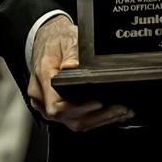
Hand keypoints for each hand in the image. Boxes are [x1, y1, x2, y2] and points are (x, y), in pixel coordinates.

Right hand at [28, 16, 133, 130]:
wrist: (47, 40)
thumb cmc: (56, 40)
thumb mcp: (67, 40)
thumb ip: (72, 54)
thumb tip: (75, 67)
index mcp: (43, 76)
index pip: (57, 105)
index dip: (79, 109)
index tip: (99, 104)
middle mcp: (41, 95)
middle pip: (68, 117)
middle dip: (97, 117)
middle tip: (120, 109)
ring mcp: (46, 104)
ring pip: (73, 121)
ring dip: (99, 120)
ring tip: (120, 113)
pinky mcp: (56, 108)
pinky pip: (73, 119)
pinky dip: (94, 119)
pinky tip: (110, 115)